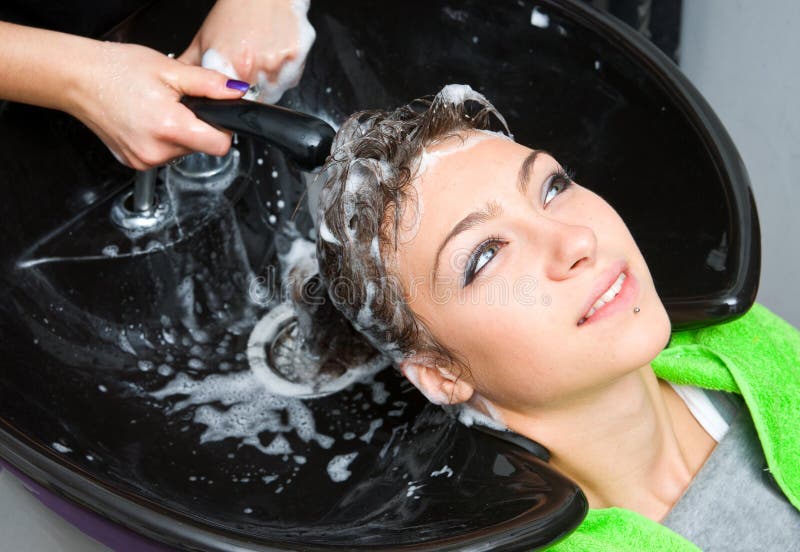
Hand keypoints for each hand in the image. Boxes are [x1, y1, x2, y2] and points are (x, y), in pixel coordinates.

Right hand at [70, 41, 247, 169]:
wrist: (78, 79)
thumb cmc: (116, 70)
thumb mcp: (170, 70)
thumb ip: (209, 84)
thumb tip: (236, 92)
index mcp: (169, 127)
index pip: (219, 146)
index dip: (222, 128)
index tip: (214, 115)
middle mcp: (156, 151)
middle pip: (200, 147)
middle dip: (197, 126)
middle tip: (176, 104)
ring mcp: (144, 160)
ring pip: (182, 152)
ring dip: (179, 133)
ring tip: (158, 109)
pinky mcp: (135, 163)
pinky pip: (163, 155)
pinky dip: (162, 140)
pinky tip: (146, 121)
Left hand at [179, 0, 314, 103]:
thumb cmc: (235, 11)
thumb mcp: (204, 38)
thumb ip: (191, 67)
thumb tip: (182, 89)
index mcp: (231, 66)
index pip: (234, 102)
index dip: (234, 96)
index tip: (234, 87)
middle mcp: (255, 68)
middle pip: (257, 98)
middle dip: (253, 87)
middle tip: (250, 63)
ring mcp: (278, 63)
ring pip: (276, 89)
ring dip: (271, 79)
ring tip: (263, 54)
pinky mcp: (296, 58)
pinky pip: (291, 77)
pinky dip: (286, 69)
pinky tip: (276, 50)